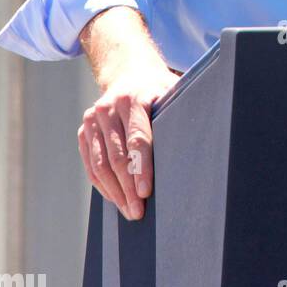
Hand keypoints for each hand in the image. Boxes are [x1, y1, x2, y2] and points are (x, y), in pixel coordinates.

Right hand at [78, 56, 179, 219]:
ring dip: (115, 192)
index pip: (137, 139)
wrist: (129, 73)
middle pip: (118, 157)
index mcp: (134, 98)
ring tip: (128, 210)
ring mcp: (93, 119)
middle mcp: (109, 107)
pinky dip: (102, 185)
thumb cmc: (158, 90)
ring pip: (101, 164)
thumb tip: (202, 138)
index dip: (141, 168)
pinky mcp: (84, 130)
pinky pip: (90, 164)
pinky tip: (115, 198)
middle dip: (128, 188)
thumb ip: (179, 111)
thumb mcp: (172, 92)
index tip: (146, 193)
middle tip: (137, 212)